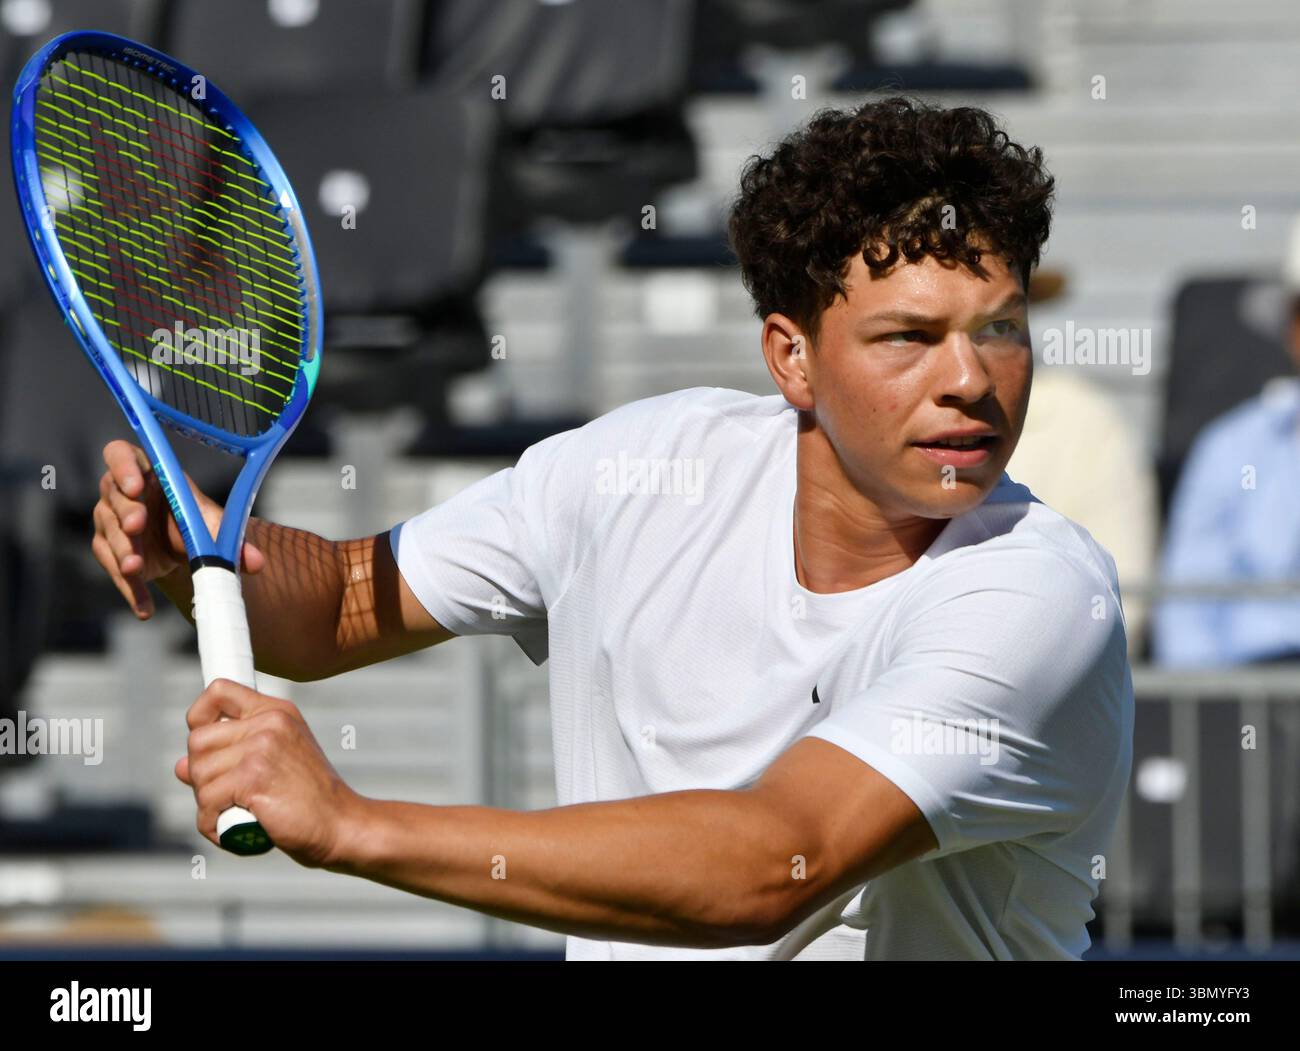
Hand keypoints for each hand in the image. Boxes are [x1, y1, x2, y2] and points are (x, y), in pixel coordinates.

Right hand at [90, 440, 264, 618]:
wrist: (186, 550)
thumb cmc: (195, 521)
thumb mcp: (215, 525)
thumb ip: (233, 538)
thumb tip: (256, 562)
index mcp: (146, 472)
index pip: (120, 455)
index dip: (123, 466)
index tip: (135, 485)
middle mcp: (120, 494)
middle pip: (113, 496)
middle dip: (125, 512)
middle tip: (137, 526)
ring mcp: (110, 524)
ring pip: (109, 534)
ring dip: (122, 551)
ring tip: (135, 567)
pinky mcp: (109, 553)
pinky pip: (114, 571)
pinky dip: (131, 590)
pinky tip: (144, 609)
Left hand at [177, 678, 365, 868]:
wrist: (341, 825)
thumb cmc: (310, 799)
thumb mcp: (276, 763)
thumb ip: (231, 757)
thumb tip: (179, 766)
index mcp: (276, 711)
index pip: (219, 691)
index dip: (199, 717)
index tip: (208, 748)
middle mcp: (269, 722)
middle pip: (197, 741)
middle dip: (201, 775)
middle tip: (225, 796)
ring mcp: (262, 748)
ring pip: (198, 774)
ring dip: (207, 804)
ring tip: (232, 816)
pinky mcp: (253, 778)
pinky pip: (207, 802)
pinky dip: (210, 824)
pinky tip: (230, 830)